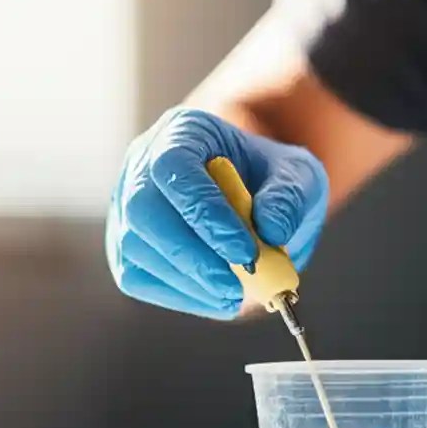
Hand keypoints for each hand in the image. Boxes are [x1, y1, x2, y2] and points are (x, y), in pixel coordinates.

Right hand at [105, 107, 327, 318]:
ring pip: (136, 247)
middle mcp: (143, 163)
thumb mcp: (299, 176)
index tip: (245, 252)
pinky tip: (216, 297)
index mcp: (184, 130)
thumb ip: (290, 197)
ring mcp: (127, 205)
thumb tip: (271, 230)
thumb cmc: (273, 180)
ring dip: (189, 280)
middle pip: (143, 209)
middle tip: (237, 287)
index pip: (174, 165)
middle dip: (191, 255)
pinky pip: (139, 277)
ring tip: (236, 294)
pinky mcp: (127, 246)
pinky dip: (180, 295)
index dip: (204, 211)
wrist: (258, 198)